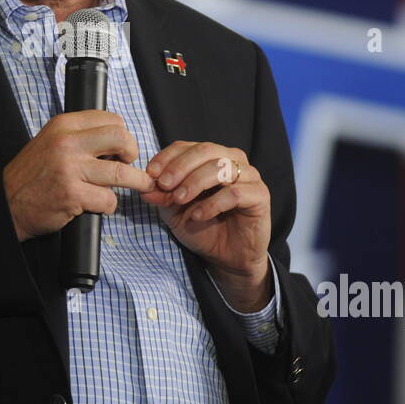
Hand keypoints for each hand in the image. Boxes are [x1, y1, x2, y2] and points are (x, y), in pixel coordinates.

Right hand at [2, 110, 155, 241]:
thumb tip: (115, 143)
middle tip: (129, 163)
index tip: (121, 147)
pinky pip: (108, 199)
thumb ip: (79, 137)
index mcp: (63, 125)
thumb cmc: (31, 175)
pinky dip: (109, 205)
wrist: (6, 202)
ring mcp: (70, 169)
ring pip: (121, 173)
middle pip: (121, 138)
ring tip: (139, 185)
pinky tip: (98, 204)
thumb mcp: (50, 141)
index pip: (110, 119)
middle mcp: (67, 143)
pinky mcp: (72, 195)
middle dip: (133, 152)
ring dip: (136, 181)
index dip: (123, 134)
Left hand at [141, 141, 271, 284]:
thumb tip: (144, 184)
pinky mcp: (260, 195)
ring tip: (179, 200)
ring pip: (221, 167)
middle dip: (180, 167)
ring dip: (195, 182)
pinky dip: (212, 203)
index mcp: (211, 157)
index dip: (167, 157)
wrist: (226, 257)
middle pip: (205, 150)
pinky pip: (234, 192)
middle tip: (164, 185)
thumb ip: (161, 196)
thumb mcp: (173, 211)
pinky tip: (198, 215)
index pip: (186, 146)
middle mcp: (232, 160)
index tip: (150, 174)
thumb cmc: (202, 228)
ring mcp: (249, 176)